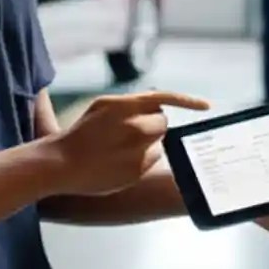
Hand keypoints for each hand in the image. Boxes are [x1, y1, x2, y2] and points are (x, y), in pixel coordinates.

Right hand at [48, 91, 209, 195]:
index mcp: (125, 106)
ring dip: (147, 143)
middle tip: (130, 131)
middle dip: (152, 125)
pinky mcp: (137, 170)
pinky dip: (141, 159)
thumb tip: (156, 105)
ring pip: (158, 143)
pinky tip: (119, 161)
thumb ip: (131, 103)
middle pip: (162, 122)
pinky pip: (152, 160)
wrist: (62, 164)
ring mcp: (137, 150)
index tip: (206, 106)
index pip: (164, 98)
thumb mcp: (102, 106)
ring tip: (119, 148)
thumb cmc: (80, 133)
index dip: (188, 101)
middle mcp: (135, 127)